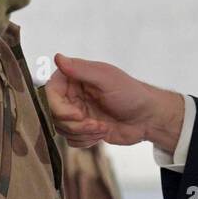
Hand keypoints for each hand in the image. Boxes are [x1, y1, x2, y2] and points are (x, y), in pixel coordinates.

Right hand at [44, 54, 184, 150]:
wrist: (148, 118)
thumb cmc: (131, 94)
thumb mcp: (107, 79)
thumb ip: (81, 70)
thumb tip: (57, 57)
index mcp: (74, 77)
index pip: (49, 93)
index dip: (58, 108)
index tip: (77, 115)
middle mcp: (72, 94)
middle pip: (53, 115)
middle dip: (75, 124)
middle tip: (95, 124)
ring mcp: (77, 112)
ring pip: (62, 129)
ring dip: (83, 133)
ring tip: (102, 127)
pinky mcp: (83, 128)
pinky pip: (71, 140)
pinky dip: (86, 140)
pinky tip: (102, 132)